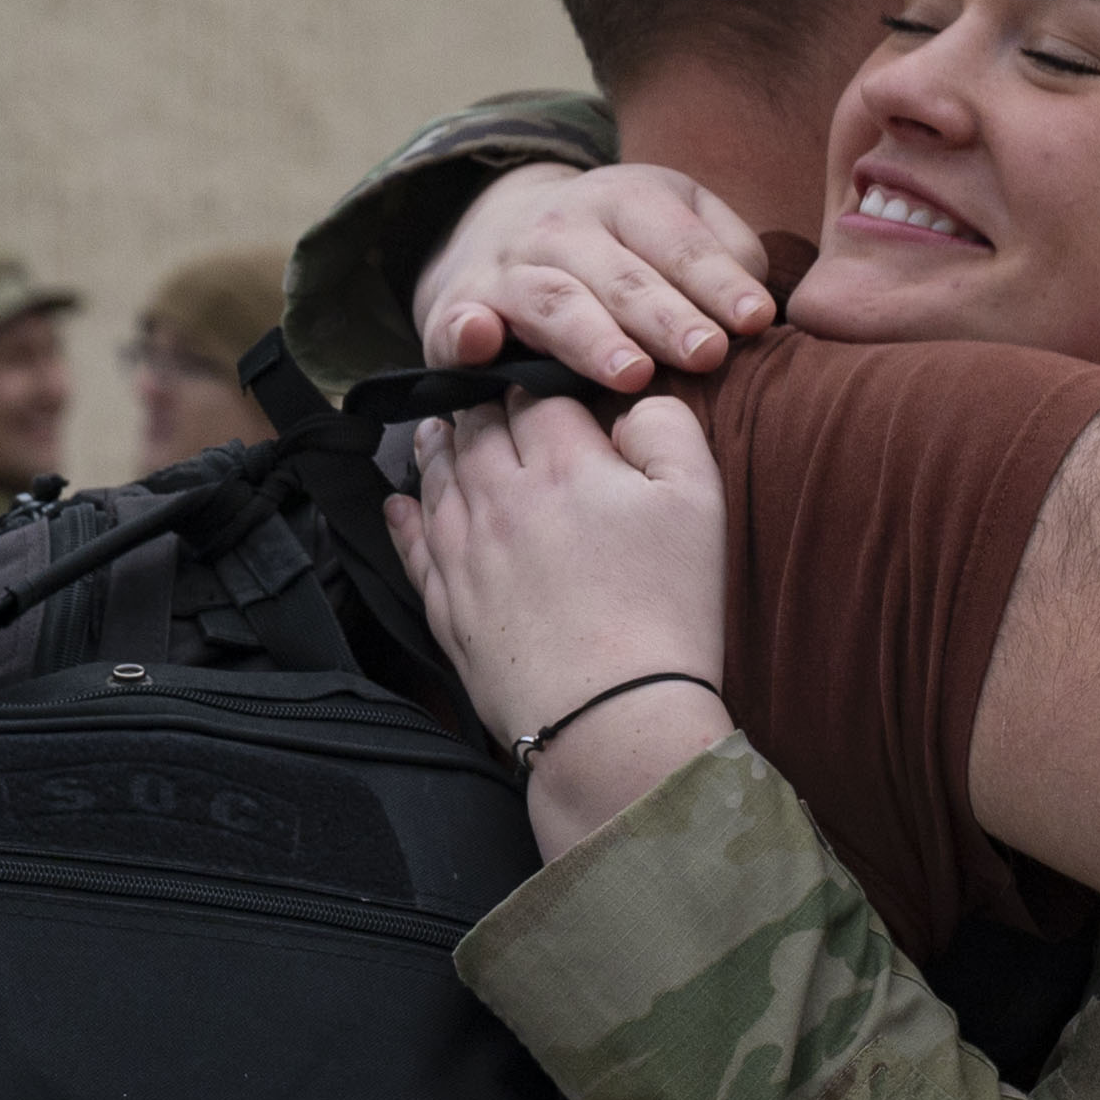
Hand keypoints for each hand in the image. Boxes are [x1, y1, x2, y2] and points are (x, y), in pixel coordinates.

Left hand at [386, 393, 729, 859]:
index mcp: (564, 464)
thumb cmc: (666, 610)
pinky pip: (414, 548)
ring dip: (438, 447)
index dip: (538, 383)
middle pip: (478, 432)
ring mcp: (466, 554)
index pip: (537, 398)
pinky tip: (401, 504)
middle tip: (479, 396)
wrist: (611, 716)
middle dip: (481, 406)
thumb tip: (630, 403)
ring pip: (440, 480)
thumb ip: (666, 429)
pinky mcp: (449, 607)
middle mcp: (502, 498)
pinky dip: (405, 518)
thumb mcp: (698, 502)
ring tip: (437, 430)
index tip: (539, 383)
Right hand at [416, 163, 772, 388]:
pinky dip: (466, 331)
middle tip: (705, 354)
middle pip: (623, 276)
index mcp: (626, 197)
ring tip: (631, 374)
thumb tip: (755, 308)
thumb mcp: (677, 222)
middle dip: (665, 316)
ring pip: (555, 303)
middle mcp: (564, 226)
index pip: (679, 242)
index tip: (754, 320)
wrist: (500, 231)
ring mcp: (510, 267)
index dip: (717, 281)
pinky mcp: (462, 308)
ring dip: (591, 337)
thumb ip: (727, 254)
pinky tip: (481, 339)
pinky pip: (460, 323)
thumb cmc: (618, 246)